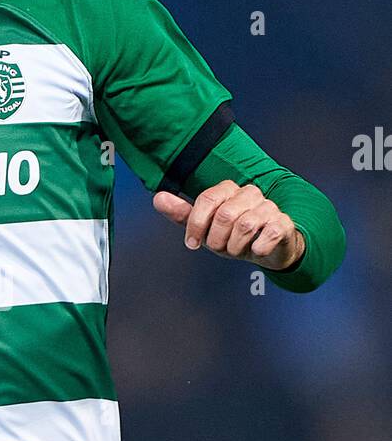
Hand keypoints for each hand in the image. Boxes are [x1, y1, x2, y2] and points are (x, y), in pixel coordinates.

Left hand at [153, 180, 304, 270]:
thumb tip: (158, 198)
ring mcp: (268, 207)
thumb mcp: (204, 227)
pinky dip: (258, 248)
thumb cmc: (231, 236)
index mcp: (228, 190)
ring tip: (237, 249)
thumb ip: (182, 213)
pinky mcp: (283, 223)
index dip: (196, 224)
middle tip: (219, 248)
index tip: (191, 244)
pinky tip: (256, 250)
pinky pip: (269, 234)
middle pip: (225, 215)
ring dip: (235, 246)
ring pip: (245, 225)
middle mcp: (249, 193)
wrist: (265, 249)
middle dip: (216, 240)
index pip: (207, 199)